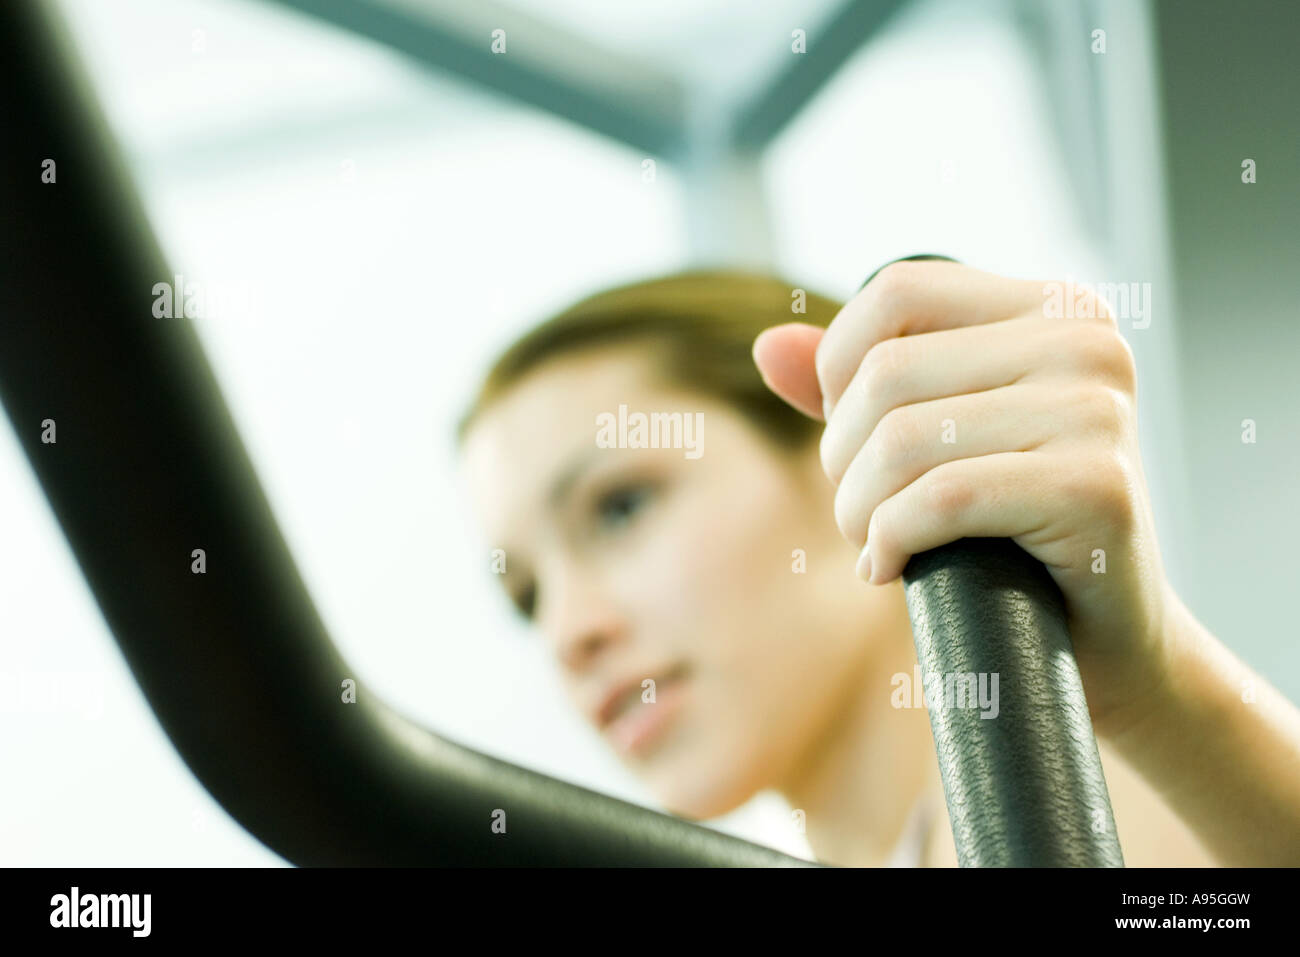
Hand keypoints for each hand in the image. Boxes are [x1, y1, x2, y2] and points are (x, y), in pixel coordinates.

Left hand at [751, 259, 1176, 737]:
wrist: (1103, 637)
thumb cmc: (1008, 531)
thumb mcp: (933, 439)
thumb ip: (856, 385)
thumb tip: (768, 346)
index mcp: (1054, 308)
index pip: (897, 291)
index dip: (839, 367)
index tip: (852, 438)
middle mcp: (1087, 343)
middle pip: (888, 372)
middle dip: (844, 456)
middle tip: (861, 512)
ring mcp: (1099, 412)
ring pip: (903, 438)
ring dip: (859, 509)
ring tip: (874, 543)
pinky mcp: (1097, 489)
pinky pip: (941, 499)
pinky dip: (891, 541)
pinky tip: (890, 568)